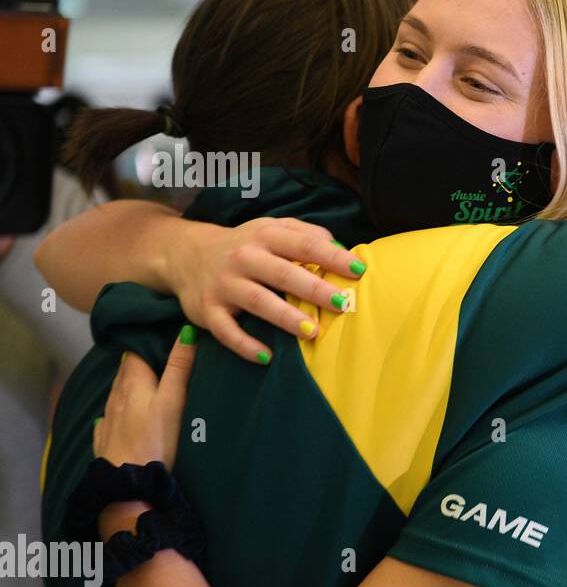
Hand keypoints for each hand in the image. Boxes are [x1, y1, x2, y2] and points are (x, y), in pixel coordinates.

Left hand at [94, 327, 197, 470]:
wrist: (128, 483)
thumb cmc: (156, 440)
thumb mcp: (173, 401)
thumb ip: (180, 367)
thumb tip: (186, 331)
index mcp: (133, 382)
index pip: (137, 351)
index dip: (150, 342)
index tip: (164, 335)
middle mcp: (116, 395)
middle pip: (127, 370)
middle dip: (140, 360)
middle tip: (160, 354)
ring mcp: (108, 417)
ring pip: (117, 391)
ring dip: (130, 383)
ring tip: (146, 381)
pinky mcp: (106, 438)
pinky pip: (108, 416)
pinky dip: (117, 409)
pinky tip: (121, 414)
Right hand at [168, 217, 365, 363]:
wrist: (187, 254)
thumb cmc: (247, 246)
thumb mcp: (273, 229)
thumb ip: (306, 234)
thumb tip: (340, 248)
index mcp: (266, 236)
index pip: (304, 245)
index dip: (332, 257)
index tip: (359, 271)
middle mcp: (244, 258)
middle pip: (283, 274)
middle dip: (313, 289)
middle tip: (341, 304)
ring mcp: (224, 284)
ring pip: (258, 301)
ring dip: (285, 317)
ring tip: (312, 331)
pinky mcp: (207, 310)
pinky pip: (226, 331)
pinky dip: (245, 345)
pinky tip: (267, 357)